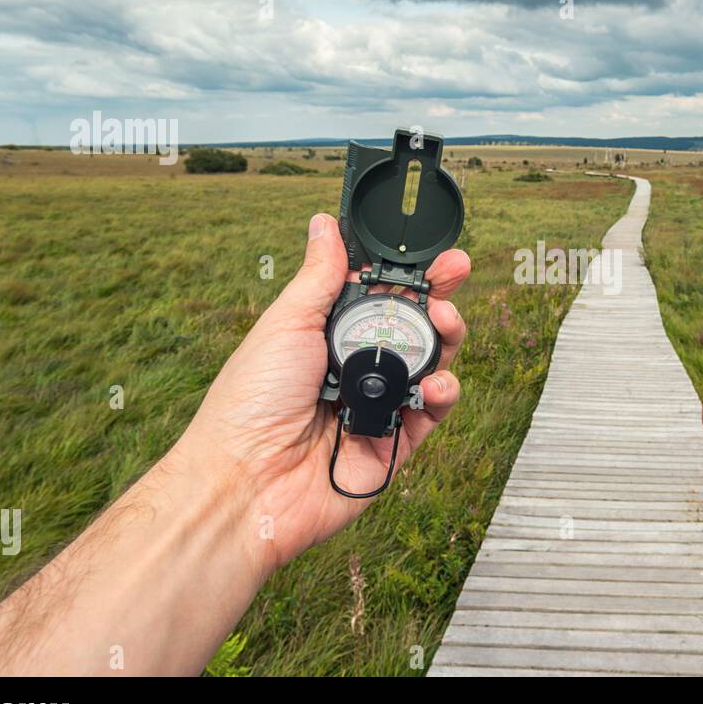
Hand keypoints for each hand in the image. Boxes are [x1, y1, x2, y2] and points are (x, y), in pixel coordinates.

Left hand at [172, 213, 469, 569]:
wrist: (246, 479)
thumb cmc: (251, 401)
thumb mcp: (287, 323)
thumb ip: (320, 276)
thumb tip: (325, 224)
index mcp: (328, 336)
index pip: (381, 297)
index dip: (412, 276)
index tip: (439, 256)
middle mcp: (356, 368)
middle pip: (413, 328)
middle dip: (440, 299)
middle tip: (456, 273)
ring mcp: (377, 406)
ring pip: (431, 366)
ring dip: (446, 339)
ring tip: (447, 323)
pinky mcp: (394, 445)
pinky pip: (432, 414)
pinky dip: (443, 394)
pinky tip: (436, 382)